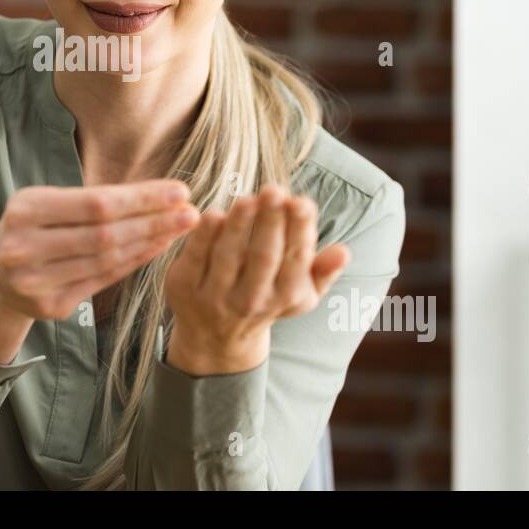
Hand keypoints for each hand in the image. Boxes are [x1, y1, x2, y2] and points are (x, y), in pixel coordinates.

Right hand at [0, 180, 199, 321]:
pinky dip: (133, 263)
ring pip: (107, 260)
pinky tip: (157, 248)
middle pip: (105, 234)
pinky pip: (103, 281)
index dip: (141, 199)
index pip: (96, 203)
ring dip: (150, 243)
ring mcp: (36, 282)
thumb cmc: (31, 227)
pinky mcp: (50, 306)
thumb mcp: (46, 202)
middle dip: (154, 221)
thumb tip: (159, 194)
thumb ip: (93, 200)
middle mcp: (26, 248)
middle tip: (190, 212)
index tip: (179, 191)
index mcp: (25, 210)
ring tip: (179, 228)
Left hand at [164, 184, 350, 374]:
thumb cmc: (265, 300)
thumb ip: (323, 272)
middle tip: (275, 190)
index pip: (295, 260)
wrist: (214, 338)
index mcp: (284, 296)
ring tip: (247, 198)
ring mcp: (215, 297)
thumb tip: (344, 251)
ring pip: (230, 256)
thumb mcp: (299, 295)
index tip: (302, 201)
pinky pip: (196, 258)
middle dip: (271, 222)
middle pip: (264, 257)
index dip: (300, 230)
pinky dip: (203, 236)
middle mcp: (251, 301)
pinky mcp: (184, 288)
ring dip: (239, 225)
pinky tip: (213, 213)